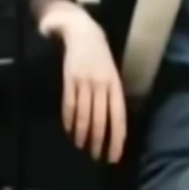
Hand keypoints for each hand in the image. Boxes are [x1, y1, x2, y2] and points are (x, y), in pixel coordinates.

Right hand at [40, 1, 126, 162]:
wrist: (82, 33)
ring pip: (84, 115)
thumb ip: (112, 95)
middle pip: (101, 120)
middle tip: (97, 156)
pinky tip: (70, 131)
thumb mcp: (112, 73)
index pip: (118, 116)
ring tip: (82, 146)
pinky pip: (69, 105)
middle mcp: (101, 85)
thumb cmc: (100, 56)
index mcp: (115, 84)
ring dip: (82, 135)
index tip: (114, 156)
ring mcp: (84, 82)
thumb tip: (113, 124)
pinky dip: (69, 121)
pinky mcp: (69, 79)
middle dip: (99, 142)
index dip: (117, 138)